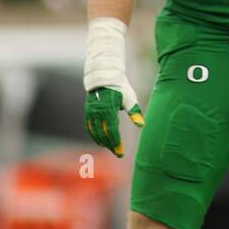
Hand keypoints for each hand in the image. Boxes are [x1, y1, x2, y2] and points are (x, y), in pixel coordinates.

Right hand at [83, 17, 143, 156]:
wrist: (104, 76)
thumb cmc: (120, 87)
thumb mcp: (130, 98)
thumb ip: (134, 112)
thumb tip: (141, 125)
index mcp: (108, 109)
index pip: (111, 131)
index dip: (116, 143)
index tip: (121, 152)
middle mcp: (97, 112)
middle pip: (103, 134)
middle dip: (110, 145)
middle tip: (118, 153)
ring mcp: (91, 112)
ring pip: (94, 132)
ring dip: (102, 141)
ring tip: (110, 148)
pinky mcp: (88, 111)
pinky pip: (89, 126)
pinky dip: (94, 135)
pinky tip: (100, 141)